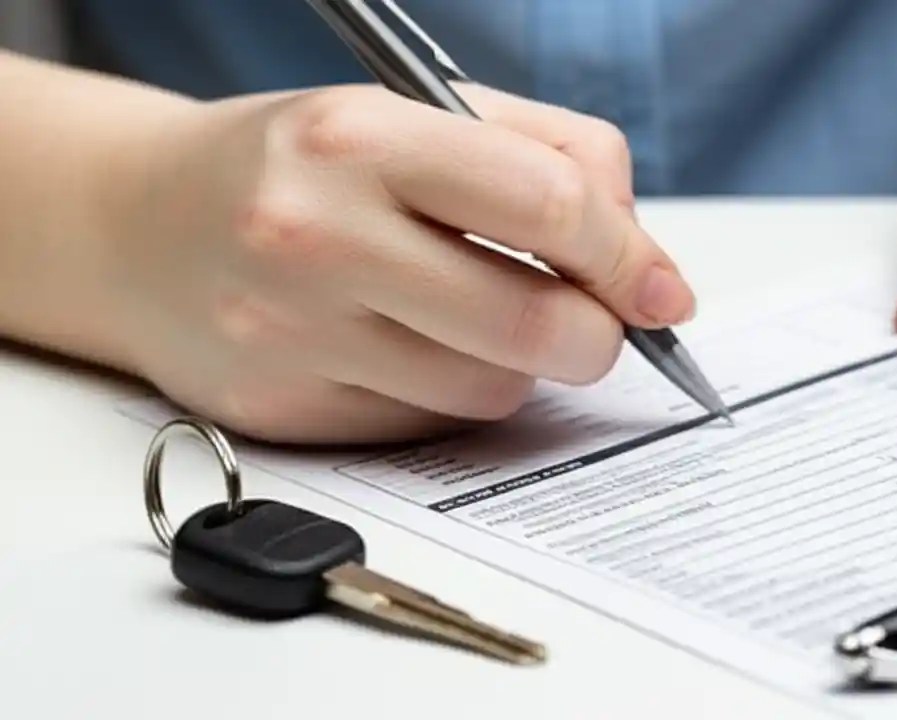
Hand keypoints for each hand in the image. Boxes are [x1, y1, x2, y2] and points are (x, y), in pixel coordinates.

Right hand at [111, 84, 695, 442]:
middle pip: (533, 323)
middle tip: (596, 322)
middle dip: (597, 335)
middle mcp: (316, 236)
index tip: (660, 290)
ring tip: (481, 316)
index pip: (548, 205)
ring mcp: (291, 334)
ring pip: (491, 391)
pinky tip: (413, 347)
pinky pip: (428, 426)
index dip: (627, 257)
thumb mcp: (419, 113)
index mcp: (360, 137)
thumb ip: (553, 155)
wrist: (136, 223)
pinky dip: (453, 394)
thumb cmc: (302, 163)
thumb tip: (646, 262)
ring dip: (522, 365)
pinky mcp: (282, 409)